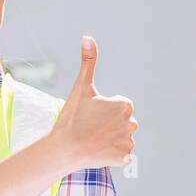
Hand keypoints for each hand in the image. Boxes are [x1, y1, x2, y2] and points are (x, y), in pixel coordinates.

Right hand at [51, 36, 137, 169]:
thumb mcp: (80, 87)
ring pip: (123, 137)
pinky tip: (99, 151)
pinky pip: (123, 154)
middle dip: (109, 125)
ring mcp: (128, 141)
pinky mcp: (125, 158)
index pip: (120, 106)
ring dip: (111, 139)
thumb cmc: (71, 117)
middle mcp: (132, 122)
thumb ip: (88, 62)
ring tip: (94, 139)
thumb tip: (88, 37)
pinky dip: (112, 153)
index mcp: (125, 105)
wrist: (63, 149)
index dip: (104, 110)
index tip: (91, 115)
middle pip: (122, 122)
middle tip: (90, 128)